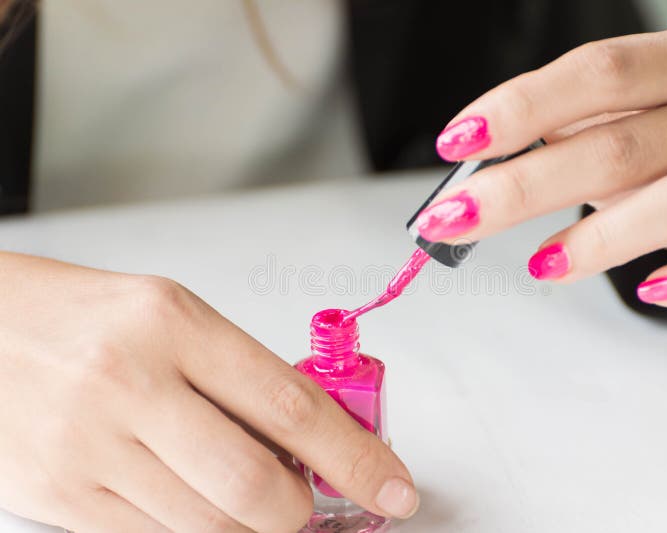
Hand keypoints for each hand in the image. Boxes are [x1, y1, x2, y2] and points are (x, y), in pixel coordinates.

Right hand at [0, 253, 416, 531]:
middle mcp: (131, 384)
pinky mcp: (61, 498)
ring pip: (209, 526)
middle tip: (306, 503)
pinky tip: (194, 499)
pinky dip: (195, 530)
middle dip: (298, 512)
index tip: (393, 488)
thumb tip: (310, 441)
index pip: (290, 406)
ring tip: (247, 493)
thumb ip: (241, 377)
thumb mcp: (173, 317)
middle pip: (254, 486)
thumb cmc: (86, 317)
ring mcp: (90, 447)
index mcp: (173, 323)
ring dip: (250, 525)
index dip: (354, 459)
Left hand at [420, 27, 666, 321]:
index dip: (522, 106)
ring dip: (595, 239)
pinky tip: (648, 289)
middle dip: (522, 185)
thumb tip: (485, 171)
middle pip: (618, 143)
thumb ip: (578, 139)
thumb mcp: (644, 129)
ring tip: (541, 264)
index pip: (600, 72)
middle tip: (458, 216)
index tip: (460, 140)